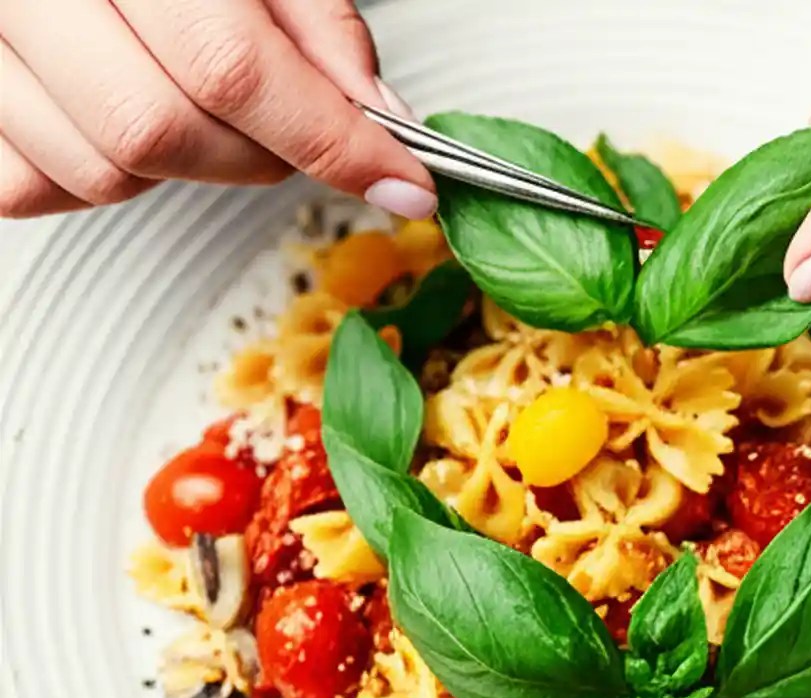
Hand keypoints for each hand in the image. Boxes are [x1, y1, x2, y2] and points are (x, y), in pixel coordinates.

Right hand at [0, 0, 435, 219]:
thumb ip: (313, 22)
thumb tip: (377, 112)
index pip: (231, 64)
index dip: (330, 139)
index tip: (402, 182)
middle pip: (161, 132)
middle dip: (258, 156)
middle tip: (294, 132)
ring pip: (100, 172)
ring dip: (180, 169)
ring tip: (193, 104)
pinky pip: (33, 189)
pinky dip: (100, 180)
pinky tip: (122, 125)